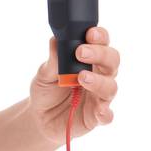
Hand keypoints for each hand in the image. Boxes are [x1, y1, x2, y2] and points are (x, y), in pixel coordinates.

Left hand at [29, 26, 120, 143]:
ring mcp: (99, 96)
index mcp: (89, 60)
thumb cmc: (47, 89)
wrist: (39, 117)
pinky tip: (100, 110)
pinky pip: (106, 115)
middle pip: (111, 61)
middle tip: (81, 52)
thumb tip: (55, 40)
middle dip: (100, 54)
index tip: (90, 33)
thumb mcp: (44, 73)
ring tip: (82, 77)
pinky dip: (105, 113)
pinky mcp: (96, 116)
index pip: (101, 43)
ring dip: (99, 81)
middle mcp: (99, 75)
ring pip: (110, 86)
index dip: (100, 36)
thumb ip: (53, 59)